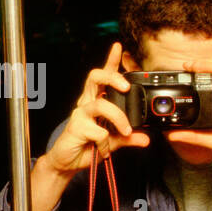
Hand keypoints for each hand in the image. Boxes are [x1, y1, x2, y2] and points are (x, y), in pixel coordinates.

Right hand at [43, 42, 151, 175]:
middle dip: (112, 77)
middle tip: (126, 86)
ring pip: (101, 104)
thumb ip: (127, 138)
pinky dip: (107, 143)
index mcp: (95, 101)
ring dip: (118, 117)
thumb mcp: (112, 141)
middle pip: (95, 77)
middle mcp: (86, 103)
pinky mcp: (76, 127)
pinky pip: (98, 131)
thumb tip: (145, 138)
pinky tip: (105, 150)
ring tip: (126, 131)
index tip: (119, 47)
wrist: (66, 163)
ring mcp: (80, 114)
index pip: (103, 77)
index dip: (111, 60)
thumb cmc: (86, 146)